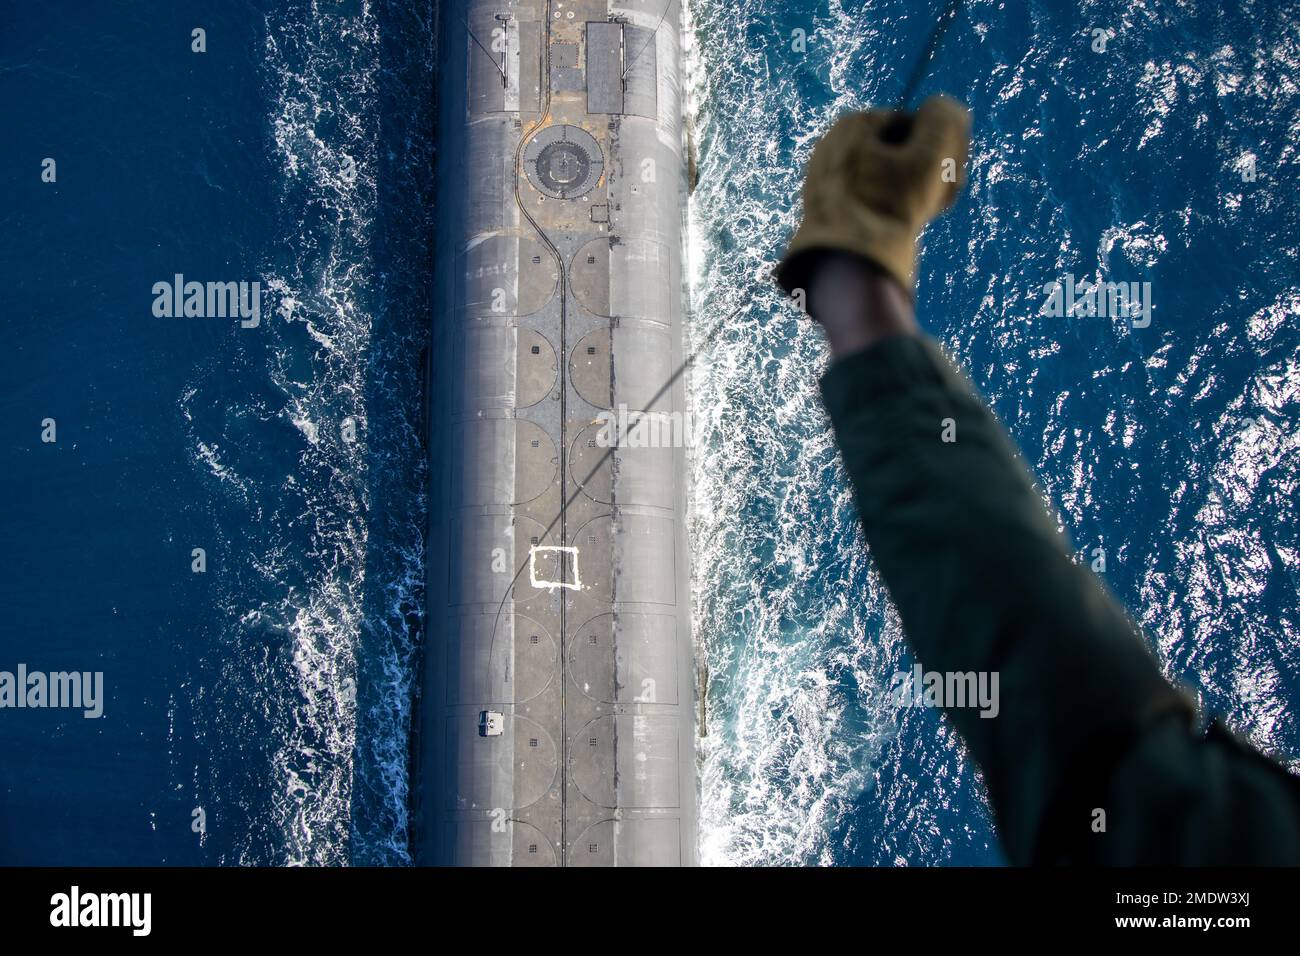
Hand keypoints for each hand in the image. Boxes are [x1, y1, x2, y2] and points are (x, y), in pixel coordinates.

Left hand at [775, 95, 970, 299]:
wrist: (844, 265)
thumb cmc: (888, 208)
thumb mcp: (929, 158)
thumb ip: (945, 121)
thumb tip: (946, 106)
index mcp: (854, 124)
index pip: (915, 124)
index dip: (941, 150)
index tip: (950, 176)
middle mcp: (834, 146)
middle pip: (899, 152)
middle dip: (927, 174)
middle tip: (939, 202)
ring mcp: (827, 177)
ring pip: (885, 178)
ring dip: (912, 194)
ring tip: (922, 217)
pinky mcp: (826, 207)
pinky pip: (866, 200)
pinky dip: (885, 211)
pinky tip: (897, 229)